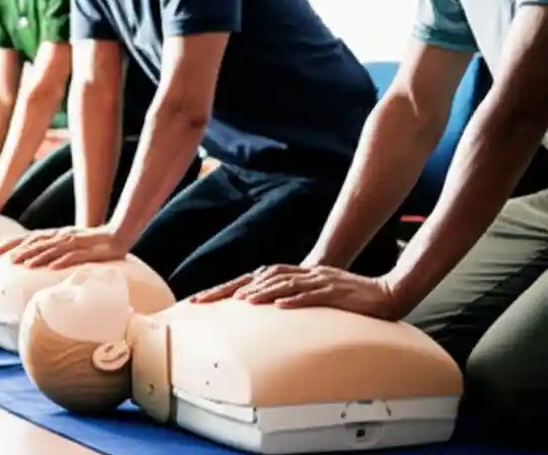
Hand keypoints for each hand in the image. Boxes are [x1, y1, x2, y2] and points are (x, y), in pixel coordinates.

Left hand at [0, 226, 126, 268]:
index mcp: (51, 236)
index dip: (4, 244)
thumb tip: (31, 264)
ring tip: (19, 264)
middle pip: (30, 242)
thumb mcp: (66, 248)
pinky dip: (60, 260)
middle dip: (10, 249)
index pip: (23, 239)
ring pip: (48, 248)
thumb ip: (50, 253)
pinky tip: (49, 267)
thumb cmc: (90, 244)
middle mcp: (58, 236)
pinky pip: (71, 256)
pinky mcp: (86, 249)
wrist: (118, 236)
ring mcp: (72, 242)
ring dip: (33, 256)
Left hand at [190, 264, 401, 319]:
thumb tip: (265, 314)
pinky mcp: (336, 291)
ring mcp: (319, 280)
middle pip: (261, 277)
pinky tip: (281, 307)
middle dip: (232, 289)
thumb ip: (291, 300)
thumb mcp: (314, 298)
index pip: (254, 278)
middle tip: (206, 301)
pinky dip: (296, 300)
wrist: (386, 293)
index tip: (201, 299)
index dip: (226, 287)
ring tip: (243, 302)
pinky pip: (313, 295)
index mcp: (295, 275)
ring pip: (285, 283)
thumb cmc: (348, 298)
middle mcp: (303, 274)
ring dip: (262, 292)